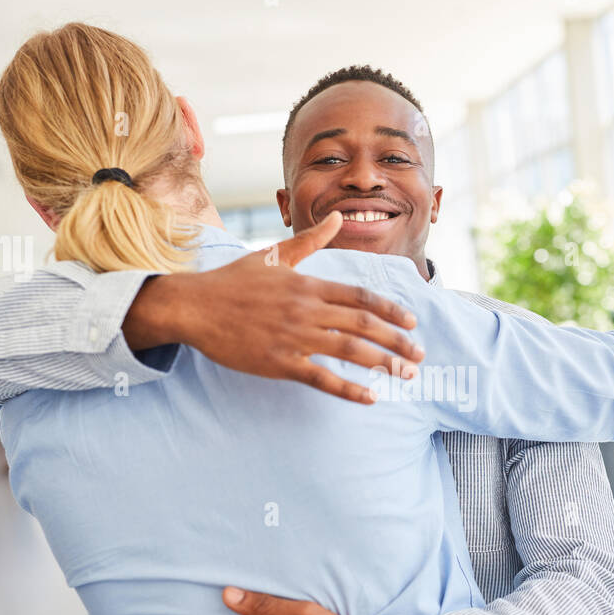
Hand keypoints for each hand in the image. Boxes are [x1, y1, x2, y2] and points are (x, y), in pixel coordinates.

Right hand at [123, 212, 424, 404]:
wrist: (194, 307)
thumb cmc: (233, 281)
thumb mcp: (273, 255)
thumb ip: (311, 241)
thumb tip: (337, 216)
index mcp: (308, 285)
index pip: (360, 297)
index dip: (390, 310)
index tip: (411, 322)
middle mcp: (307, 310)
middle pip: (364, 324)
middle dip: (397, 341)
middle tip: (419, 355)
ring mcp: (294, 338)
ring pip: (349, 351)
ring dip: (383, 364)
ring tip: (405, 375)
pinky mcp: (279, 363)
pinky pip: (321, 378)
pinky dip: (348, 389)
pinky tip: (369, 398)